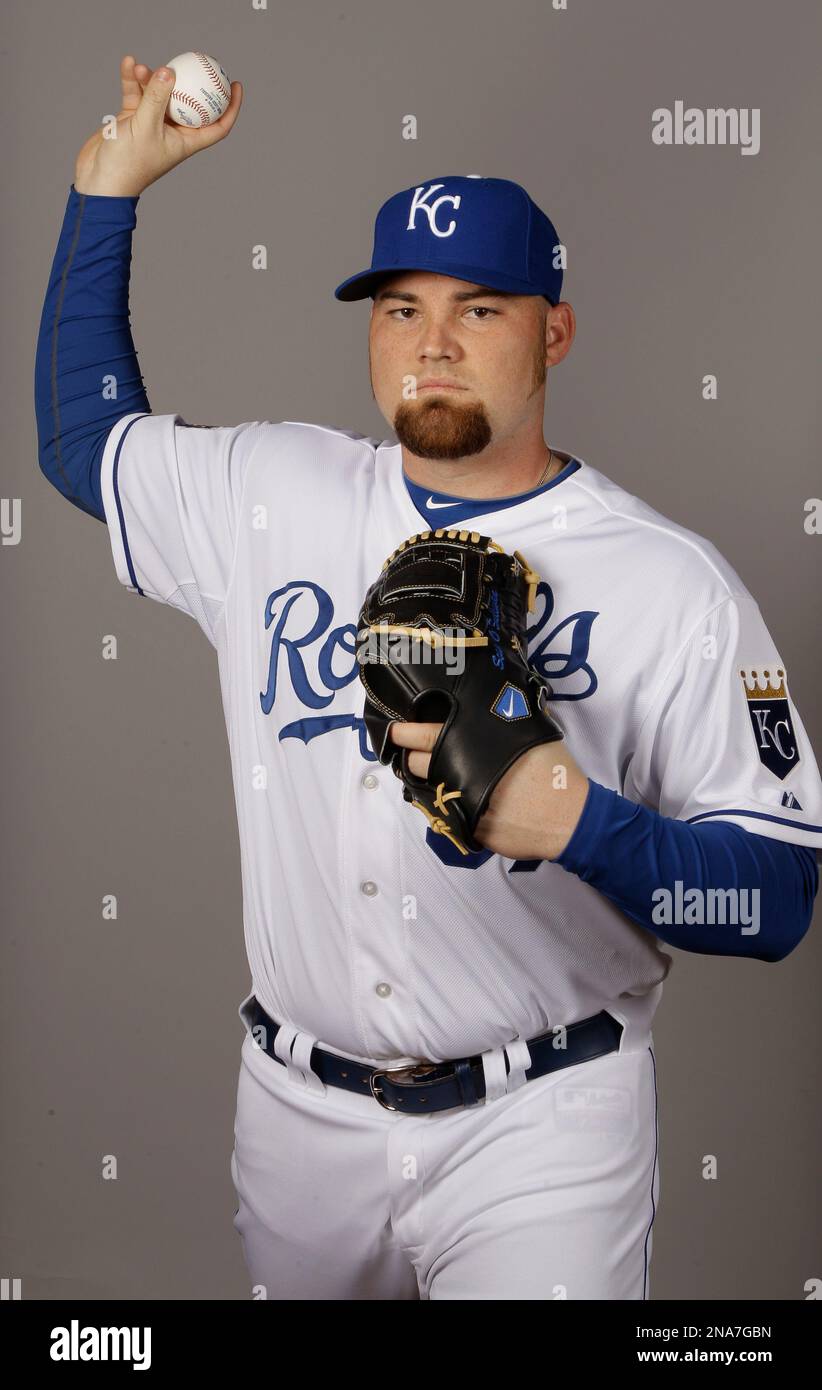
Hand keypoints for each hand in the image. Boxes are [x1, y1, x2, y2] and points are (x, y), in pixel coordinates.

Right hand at [73, 54, 242, 197]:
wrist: (99, 180)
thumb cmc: (127, 164)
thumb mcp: (145, 127)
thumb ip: (156, 98)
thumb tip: (169, 71)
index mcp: (185, 142)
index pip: (217, 126)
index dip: (231, 107)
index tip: (236, 84)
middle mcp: (172, 133)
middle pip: (188, 103)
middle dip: (189, 82)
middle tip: (194, 60)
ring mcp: (152, 125)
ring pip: (159, 94)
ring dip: (150, 79)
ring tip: (139, 68)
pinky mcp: (133, 119)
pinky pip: (136, 94)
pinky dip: (132, 80)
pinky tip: (128, 63)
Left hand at [388, 721, 589, 860]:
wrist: (567, 816)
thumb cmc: (553, 770)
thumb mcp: (531, 730)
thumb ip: (508, 714)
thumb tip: (504, 694)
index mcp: (470, 744)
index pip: (423, 734)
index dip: (405, 732)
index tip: (396, 731)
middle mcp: (459, 772)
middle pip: (417, 762)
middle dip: (410, 756)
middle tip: (408, 751)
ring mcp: (460, 802)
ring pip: (429, 788)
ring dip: (428, 780)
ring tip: (436, 772)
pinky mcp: (465, 827)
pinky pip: (447, 812)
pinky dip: (449, 803)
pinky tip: (458, 796)